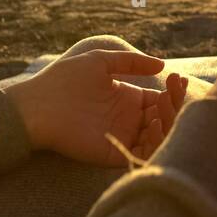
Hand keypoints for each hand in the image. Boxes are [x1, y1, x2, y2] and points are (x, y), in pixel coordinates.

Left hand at [2, 36, 187, 167]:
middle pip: (164, 118)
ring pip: (159, 137)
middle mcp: (128, 120)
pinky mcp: (114, 154)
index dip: (174, 91)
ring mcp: (122, 137)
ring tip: (161, 105)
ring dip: (168, 121)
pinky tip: (151, 123)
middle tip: (172, 90)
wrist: (37, 105)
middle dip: (174, 104)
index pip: (161, 100)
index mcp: (127, 99)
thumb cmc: (64, 79)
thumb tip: (161, 65)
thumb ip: (131, 62)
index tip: (179, 78)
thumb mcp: (100, 62)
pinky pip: (143, 154)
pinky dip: (154, 142)